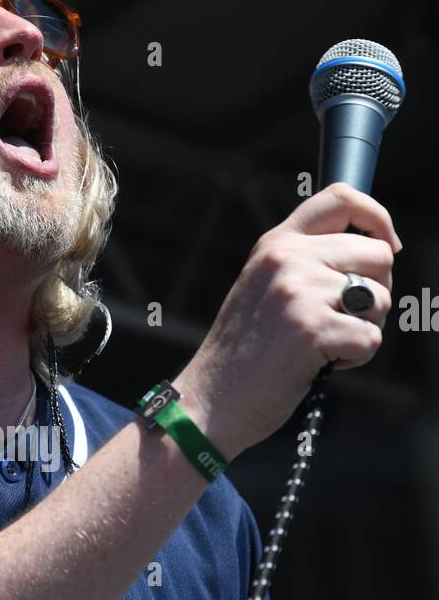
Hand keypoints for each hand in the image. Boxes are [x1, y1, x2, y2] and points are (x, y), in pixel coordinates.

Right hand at [176, 183, 400, 459]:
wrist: (210, 400)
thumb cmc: (243, 353)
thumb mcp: (265, 288)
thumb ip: (306, 263)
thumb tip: (375, 252)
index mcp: (276, 244)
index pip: (341, 199)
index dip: (378, 218)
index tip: (388, 245)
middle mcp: (287, 259)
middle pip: (377, 254)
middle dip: (377, 291)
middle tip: (348, 318)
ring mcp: (299, 293)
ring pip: (380, 299)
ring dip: (365, 328)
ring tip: (325, 345)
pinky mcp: (312, 330)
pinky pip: (371, 338)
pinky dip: (356, 359)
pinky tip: (321, 364)